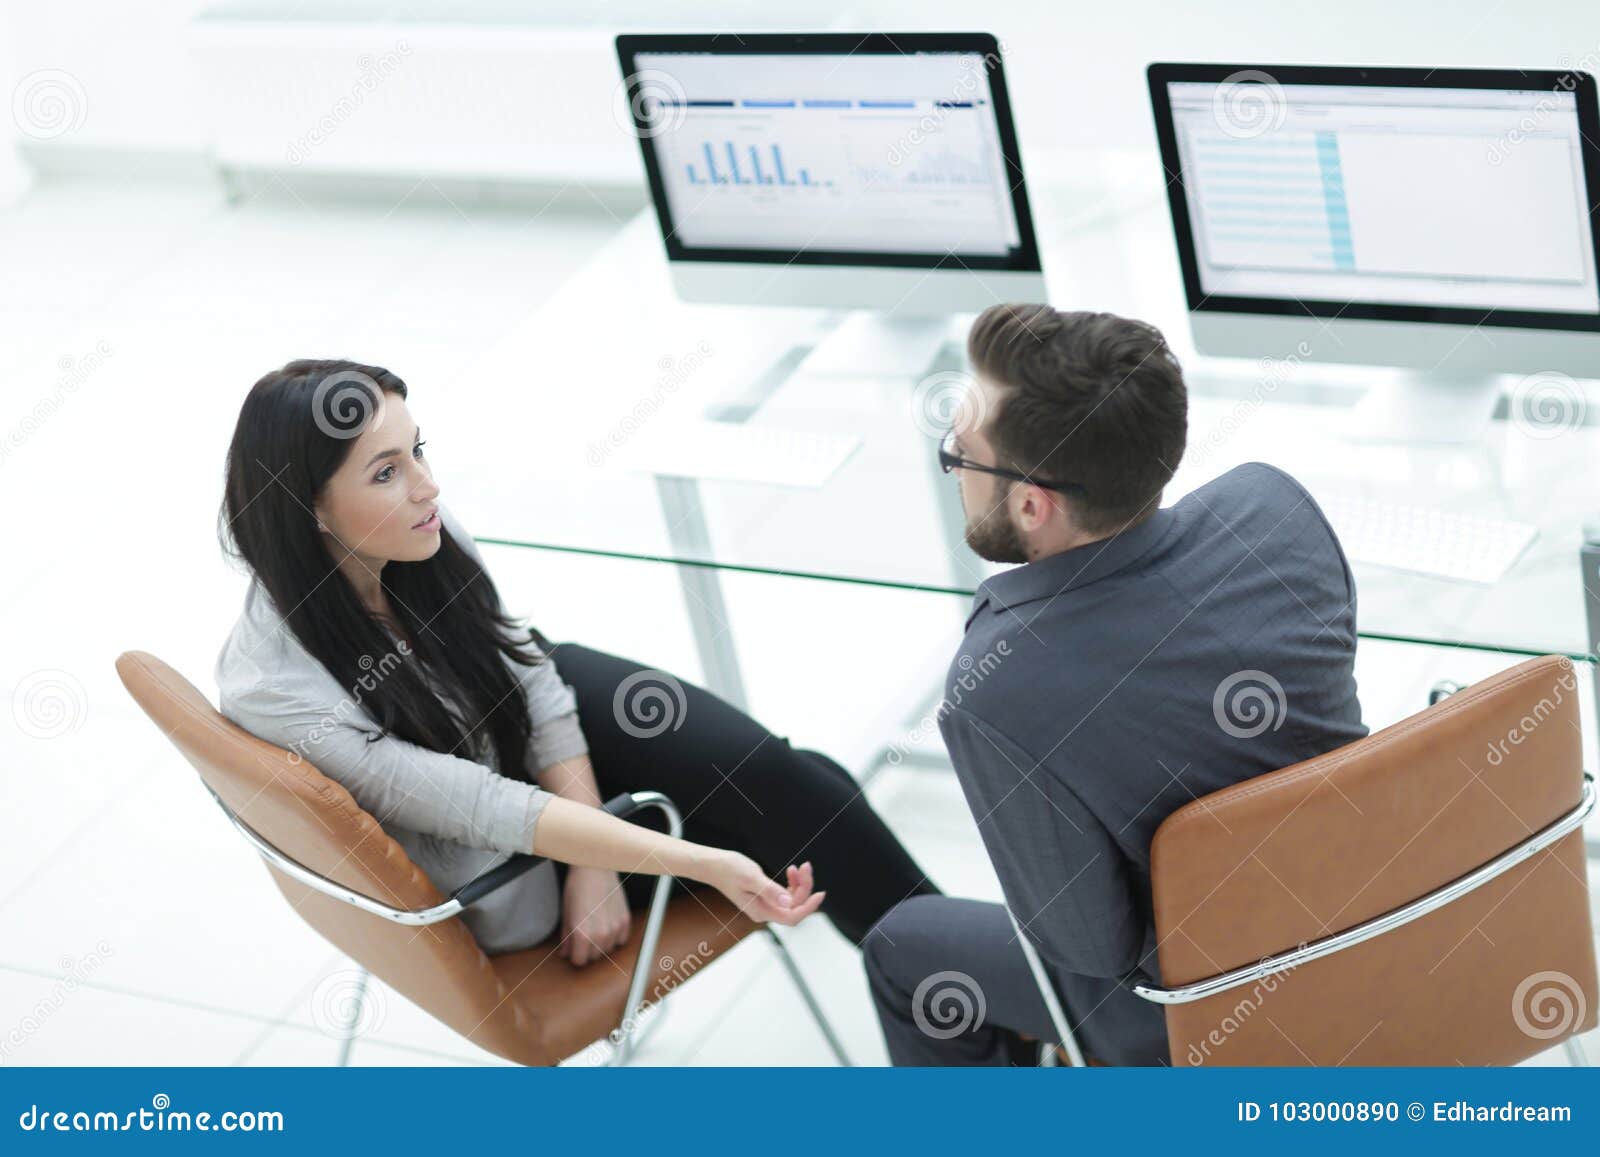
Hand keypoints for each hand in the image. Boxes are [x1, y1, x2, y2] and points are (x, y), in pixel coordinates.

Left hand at [559, 865, 631, 966]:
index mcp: (582, 935)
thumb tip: (565, 952)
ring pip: (608, 949)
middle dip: (587, 949)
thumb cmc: (577, 887)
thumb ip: (567, 937)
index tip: (573, 947)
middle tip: (583, 935)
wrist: (595, 868)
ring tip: (595, 927)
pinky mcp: (625, 920)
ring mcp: (615, 928)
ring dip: (601, 943)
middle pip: (594, 957)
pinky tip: (607, 924)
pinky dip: (615, 936)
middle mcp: (601, 935)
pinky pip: (621, 940)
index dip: (574, 955)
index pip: (579, 961)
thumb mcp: (566, 913)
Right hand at [702, 853, 824, 925]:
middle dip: (804, 887)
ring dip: (799, 884)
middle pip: (794, 906)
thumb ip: (771, 891)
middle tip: (805, 866)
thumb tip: (788, 902)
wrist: (713, 865)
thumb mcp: (751, 877)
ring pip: (792, 899)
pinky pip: (785, 894)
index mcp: (761, 911)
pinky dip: (792, 883)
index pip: (792, 916)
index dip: (809, 907)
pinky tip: (791, 871)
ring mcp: (764, 905)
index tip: (820, 893)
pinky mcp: (764, 896)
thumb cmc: (728, 869)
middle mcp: (764, 911)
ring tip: (799, 867)